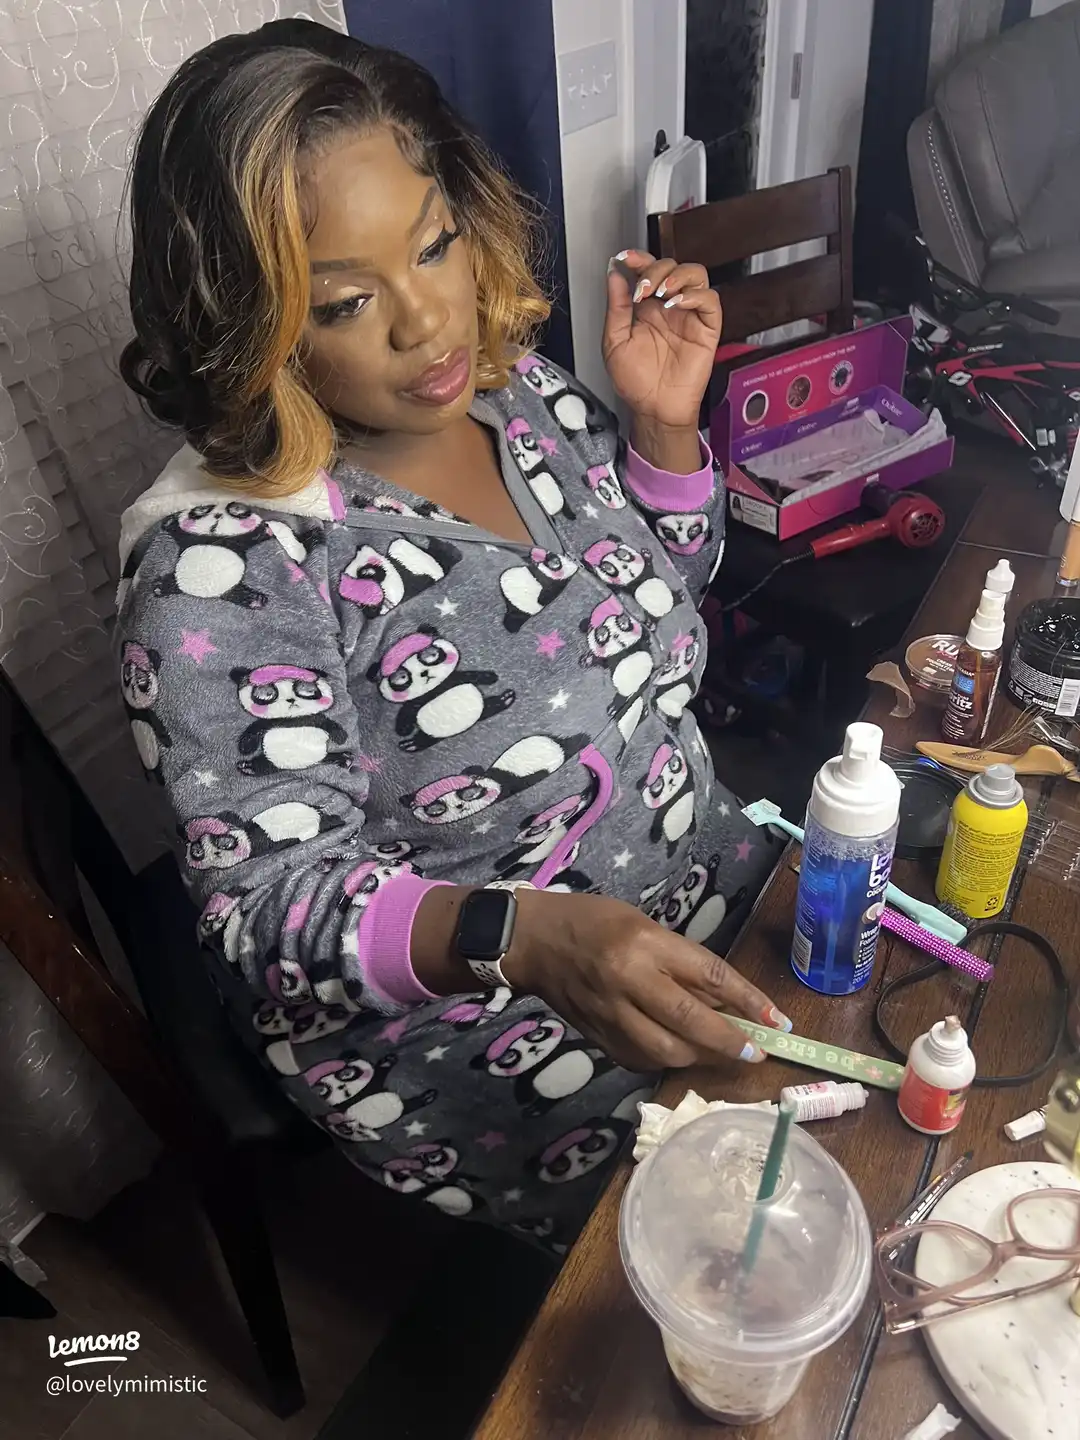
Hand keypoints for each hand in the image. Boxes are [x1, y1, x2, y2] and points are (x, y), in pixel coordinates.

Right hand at [501, 890, 789, 1071]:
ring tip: (714, 1049)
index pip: (709, 976)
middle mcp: (629, 980)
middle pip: (691, 1022)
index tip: (776, 1021)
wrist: (532, 940)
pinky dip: (665, 1059)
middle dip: (730, 1041)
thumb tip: (724, 1002)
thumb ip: (681, 963)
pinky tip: (674, 1049)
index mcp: (645, 943)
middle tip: (755, 1051)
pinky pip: (641, 1059)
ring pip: (667, 1052)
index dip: (748, 1001)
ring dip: (699, 1056)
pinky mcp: (597, 1038)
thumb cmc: (594, 920)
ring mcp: (611, 1014)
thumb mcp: (644, 926)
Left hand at [602, 250, 721, 431]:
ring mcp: (689, 315)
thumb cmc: (636, 382)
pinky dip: (694, 295)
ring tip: (660, 292)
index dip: (639, 258)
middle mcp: (669, 307)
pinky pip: (709, 300)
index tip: (626, 257)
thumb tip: (614, 275)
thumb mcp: (615, 341)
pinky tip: (676, 305)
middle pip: (672, 266)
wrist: (654, 408)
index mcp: (646, 307)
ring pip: (696, 274)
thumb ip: (616, 307)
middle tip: (642, 289)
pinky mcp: (707, 327)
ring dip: (677, 276)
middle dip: (655, 270)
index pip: (648, 270)